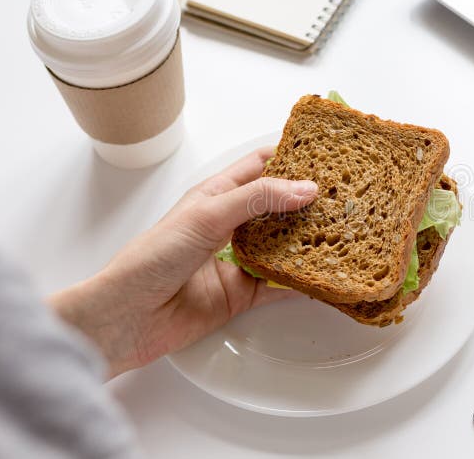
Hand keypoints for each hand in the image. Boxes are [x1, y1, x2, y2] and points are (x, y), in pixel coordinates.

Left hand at [48, 147, 317, 378]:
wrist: (128, 318)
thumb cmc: (154, 257)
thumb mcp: (207, 215)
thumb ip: (257, 199)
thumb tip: (306, 188)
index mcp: (218, 195)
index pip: (260, 167)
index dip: (290, 158)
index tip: (325, 155)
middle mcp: (231, 225)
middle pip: (278, 206)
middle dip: (308, 201)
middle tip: (344, 196)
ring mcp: (238, 260)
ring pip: (283, 245)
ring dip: (308, 240)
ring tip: (344, 231)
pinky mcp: (242, 294)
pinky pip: (279, 284)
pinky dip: (301, 281)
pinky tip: (325, 276)